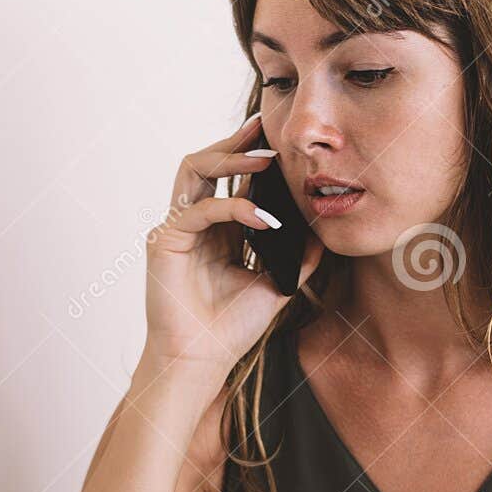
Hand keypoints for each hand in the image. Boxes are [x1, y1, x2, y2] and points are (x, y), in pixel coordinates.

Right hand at [143, 115, 322, 377]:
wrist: (202, 361)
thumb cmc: (231, 329)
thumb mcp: (276, 285)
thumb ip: (298, 257)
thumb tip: (326, 232)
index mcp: (216, 230)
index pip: (228, 178)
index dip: (249, 154)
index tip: (278, 141)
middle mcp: (193, 223)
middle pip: (206, 163)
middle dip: (236, 142)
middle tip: (265, 129)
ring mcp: (176, 229)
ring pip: (193, 170)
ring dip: (229, 159)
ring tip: (265, 160)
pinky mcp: (164, 242)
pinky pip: (198, 209)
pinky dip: (233, 207)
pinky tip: (263, 218)